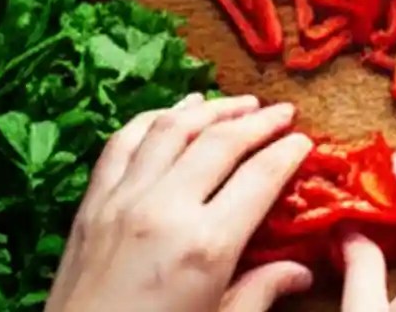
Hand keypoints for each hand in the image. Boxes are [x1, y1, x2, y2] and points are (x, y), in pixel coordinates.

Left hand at [46, 93, 315, 311]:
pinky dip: (152, 118)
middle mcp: (165, 209)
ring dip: (209, 110)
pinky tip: (173, 112)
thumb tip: (302, 272)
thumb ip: (260, 292)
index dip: (287, 153)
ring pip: (171, 130)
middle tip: (282, 111)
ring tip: (238, 102)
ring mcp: (122, 200)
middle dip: (257, 121)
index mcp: (206, 245)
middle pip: (219, 143)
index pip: (259, 178)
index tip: (304, 140)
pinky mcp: (91, 203)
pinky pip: (123, 143)